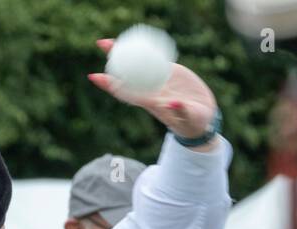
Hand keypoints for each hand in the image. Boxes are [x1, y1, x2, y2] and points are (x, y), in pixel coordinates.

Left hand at [88, 38, 218, 148]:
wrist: (201, 117)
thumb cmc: (192, 121)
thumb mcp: (189, 118)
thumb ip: (181, 111)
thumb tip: (173, 104)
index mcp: (150, 101)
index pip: (125, 91)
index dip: (110, 84)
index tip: (94, 76)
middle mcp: (149, 89)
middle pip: (126, 72)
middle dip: (112, 60)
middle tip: (100, 44)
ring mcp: (158, 78)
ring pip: (137, 62)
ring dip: (125, 51)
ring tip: (110, 40)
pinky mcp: (169, 71)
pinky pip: (154, 58)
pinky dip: (145, 50)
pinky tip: (137, 39)